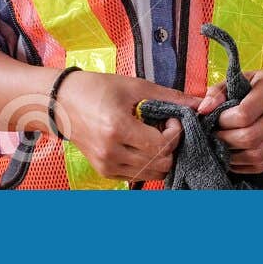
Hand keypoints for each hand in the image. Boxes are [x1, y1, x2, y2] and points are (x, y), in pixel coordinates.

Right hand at [51, 70, 199, 181]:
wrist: (62, 102)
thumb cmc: (98, 89)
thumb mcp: (136, 87)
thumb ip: (170, 97)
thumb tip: (200, 104)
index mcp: (117, 129)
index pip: (162, 146)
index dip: (176, 132)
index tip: (172, 118)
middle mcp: (110, 153)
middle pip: (161, 163)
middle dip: (171, 145)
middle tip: (165, 126)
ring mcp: (106, 165)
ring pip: (152, 173)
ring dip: (161, 156)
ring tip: (153, 134)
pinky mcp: (105, 172)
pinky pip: (138, 176)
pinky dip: (148, 163)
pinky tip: (143, 144)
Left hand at [204, 67, 262, 174]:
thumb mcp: (244, 78)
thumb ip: (219, 91)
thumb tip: (203, 110)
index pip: (244, 115)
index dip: (224, 121)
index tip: (216, 119)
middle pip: (249, 138)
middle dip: (225, 140)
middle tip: (214, 136)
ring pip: (256, 156)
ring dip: (232, 156)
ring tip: (222, 147)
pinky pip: (262, 165)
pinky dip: (243, 165)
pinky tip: (233, 157)